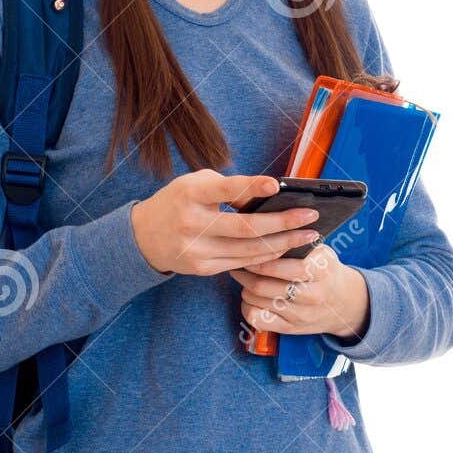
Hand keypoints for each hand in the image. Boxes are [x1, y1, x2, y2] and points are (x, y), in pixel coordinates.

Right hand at [129, 170, 321, 276]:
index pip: (225, 189)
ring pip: (248, 250)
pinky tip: (284, 248)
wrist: (142, 236)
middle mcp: (192, 223)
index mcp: (190, 193)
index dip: (252, 186)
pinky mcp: (202, 268)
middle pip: (246, 227)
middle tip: (311, 216)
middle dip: (283, 223)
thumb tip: (269, 196)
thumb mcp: (196, 184)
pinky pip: (241, 263)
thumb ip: (229, 188)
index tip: (277, 184)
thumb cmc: (177, 202)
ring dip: (283, 243)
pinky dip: (265, 256)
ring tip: (307, 235)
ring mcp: (197, 250)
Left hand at [229, 238, 369, 339]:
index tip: (251, 246)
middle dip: (246, 271)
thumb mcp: (322, 252)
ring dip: (244, 286)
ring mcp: (301, 315)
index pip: (287, 265)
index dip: (263, 256)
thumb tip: (267, 226)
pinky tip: (249, 297)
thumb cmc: (326, 270)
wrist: (345, 303)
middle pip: (265, 284)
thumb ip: (299, 241)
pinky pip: (258, 319)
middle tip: (238, 260)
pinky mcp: (290, 329)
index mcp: (322, 271)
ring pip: (258, 300)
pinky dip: (247, 307)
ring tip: (241, 275)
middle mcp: (312, 296)